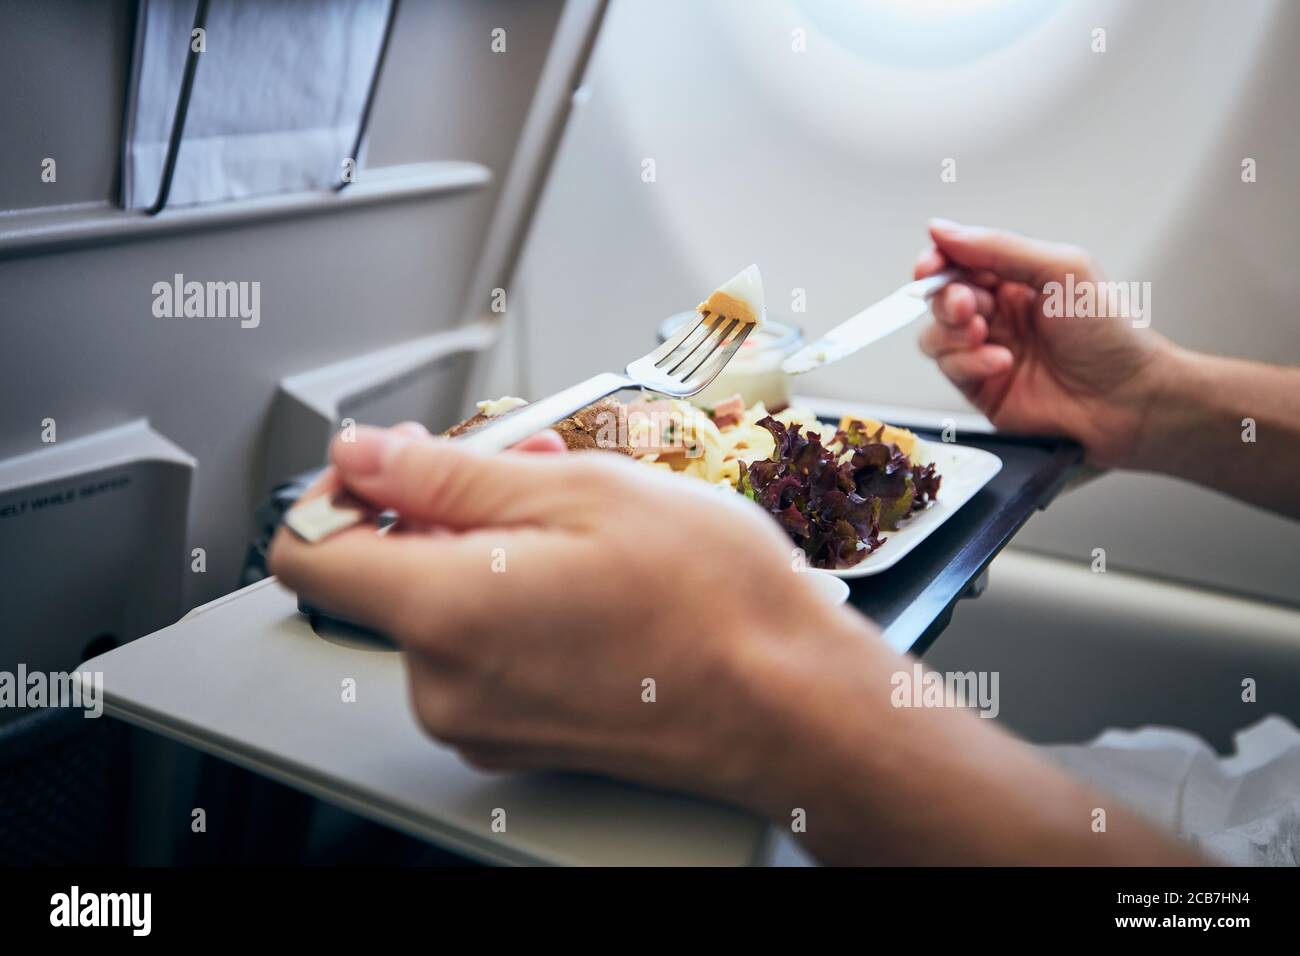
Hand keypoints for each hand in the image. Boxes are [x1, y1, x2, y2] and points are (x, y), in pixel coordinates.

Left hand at [268, 423, 862, 807]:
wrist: (789, 704)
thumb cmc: (712, 600)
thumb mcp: (580, 491)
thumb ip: (448, 474)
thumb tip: (362, 455)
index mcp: (446, 613)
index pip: (308, 553)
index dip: (338, 490)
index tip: (387, 463)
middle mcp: (444, 684)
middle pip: (386, 574)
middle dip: (445, 506)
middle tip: (525, 465)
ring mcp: (479, 721)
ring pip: (440, 608)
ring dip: (488, 547)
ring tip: (576, 519)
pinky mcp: (514, 737)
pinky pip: (477, 653)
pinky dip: (509, 600)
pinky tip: (580, 572)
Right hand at [916, 220, 1172, 467]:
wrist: (1128, 397)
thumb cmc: (1111, 334)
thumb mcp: (1061, 271)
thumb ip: (999, 248)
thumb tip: (944, 230)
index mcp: (1015, 279)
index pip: (959, 261)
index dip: (938, 261)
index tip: (930, 265)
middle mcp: (997, 314)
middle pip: (940, 298)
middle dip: (948, 299)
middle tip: (969, 306)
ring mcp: (986, 352)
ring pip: (935, 336)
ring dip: (953, 334)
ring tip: (986, 335)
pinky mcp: (982, 388)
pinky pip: (950, 370)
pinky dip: (970, 363)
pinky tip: (1002, 363)